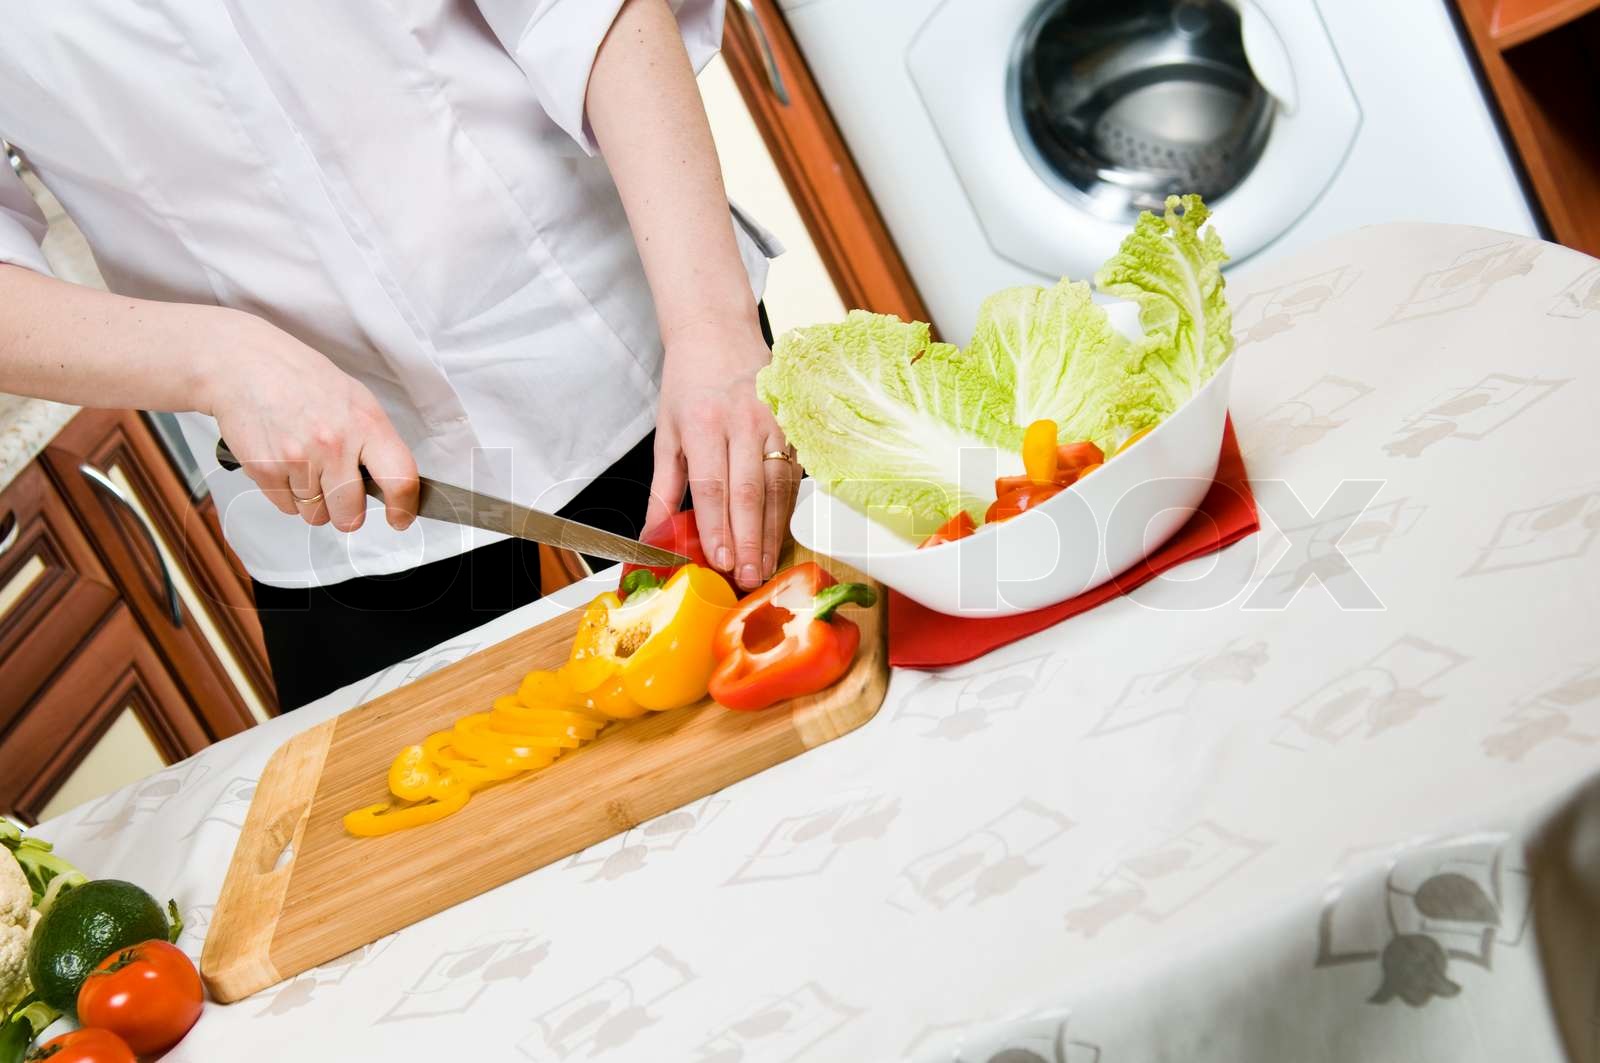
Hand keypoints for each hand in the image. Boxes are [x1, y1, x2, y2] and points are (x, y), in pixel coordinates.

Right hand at [194, 308, 418, 532]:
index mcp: (366, 424)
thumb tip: (390, 481)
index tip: (400, 518)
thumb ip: (374, 441)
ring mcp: (298, 459)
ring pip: (316, 515)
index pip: (400, 479)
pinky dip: (287, 495)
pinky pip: (287, 508)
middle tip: (339, 490)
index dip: (404, 507)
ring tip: (305, 465)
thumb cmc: (301, 380)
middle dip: (346, 511)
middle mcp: (334, 444)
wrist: (245, 364)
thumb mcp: (355, 399)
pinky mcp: (265, 470)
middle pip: (351, 515)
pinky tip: (284, 464)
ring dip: (313, 501)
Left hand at [648, 316, 799, 590]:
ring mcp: (775, 422)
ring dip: (773, 531)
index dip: (718, 525)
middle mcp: (743, 422)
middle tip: (748, 577)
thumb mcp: (667, 431)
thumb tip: (653, 536)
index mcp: (705, 422)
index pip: (714, 484)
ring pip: (779, 487)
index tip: (720, 559)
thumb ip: (663, 487)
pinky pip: (794, 475)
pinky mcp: (796, 426)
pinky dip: (788, 510)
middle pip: (750, 491)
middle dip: (749, 539)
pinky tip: (781, 537)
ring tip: (765, 566)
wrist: (719, 333)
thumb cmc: (690, 383)